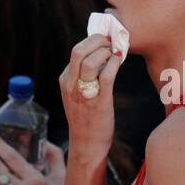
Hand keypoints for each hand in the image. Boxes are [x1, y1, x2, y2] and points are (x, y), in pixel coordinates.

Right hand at [59, 33, 123, 165]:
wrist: (87, 144)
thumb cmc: (87, 117)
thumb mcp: (77, 94)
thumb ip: (83, 76)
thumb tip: (101, 55)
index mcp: (64, 80)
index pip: (76, 51)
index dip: (93, 41)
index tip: (106, 40)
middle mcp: (70, 85)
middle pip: (78, 50)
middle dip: (97, 40)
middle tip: (111, 41)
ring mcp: (83, 93)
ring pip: (90, 60)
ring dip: (106, 52)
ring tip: (116, 53)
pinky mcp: (99, 101)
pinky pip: (107, 75)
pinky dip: (115, 63)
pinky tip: (120, 62)